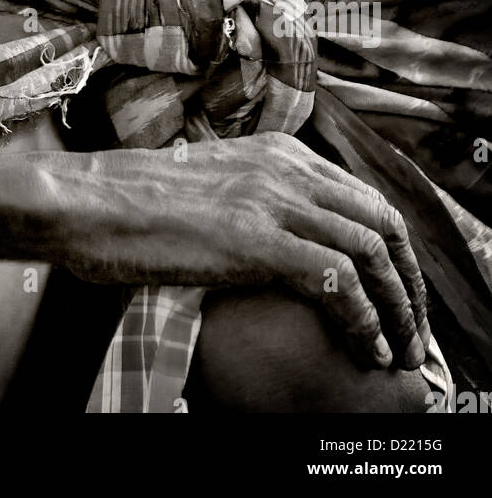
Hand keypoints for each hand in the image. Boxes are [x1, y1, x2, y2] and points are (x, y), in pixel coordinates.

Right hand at [27, 133, 427, 370]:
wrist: (86, 201)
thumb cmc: (132, 203)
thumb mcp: (210, 187)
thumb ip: (252, 198)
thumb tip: (279, 236)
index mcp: (276, 151)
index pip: (363, 197)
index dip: (392, 248)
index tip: (397, 291)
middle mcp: (284, 167)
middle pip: (380, 220)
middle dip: (406, 278)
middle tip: (410, 325)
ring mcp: (271, 199)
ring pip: (370, 249)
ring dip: (396, 305)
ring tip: (398, 346)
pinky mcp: (255, 239)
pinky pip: (336, 279)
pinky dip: (363, 317)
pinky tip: (366, 345)